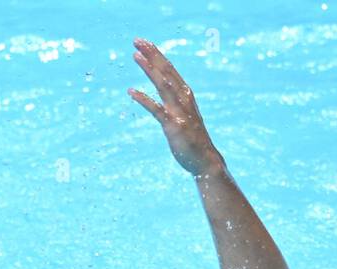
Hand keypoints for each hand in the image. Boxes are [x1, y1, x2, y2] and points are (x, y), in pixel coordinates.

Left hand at [128, 37, 222, 175]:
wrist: (205, 160)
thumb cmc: (192, 139)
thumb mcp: (184, 116)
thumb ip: (175, 103)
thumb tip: (166, 93)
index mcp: (186, 95)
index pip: (170, 70)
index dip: (157, 55)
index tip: (144, 43)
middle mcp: (183, 99)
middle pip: (166, 71)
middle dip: (152, 55)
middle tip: (137, 40)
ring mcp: (179, 111)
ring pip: (162, 85)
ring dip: (149, 69)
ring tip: (135, 56)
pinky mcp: (173, 125)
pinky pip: (156, 110)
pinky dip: (144, 99)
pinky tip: (131, 91)